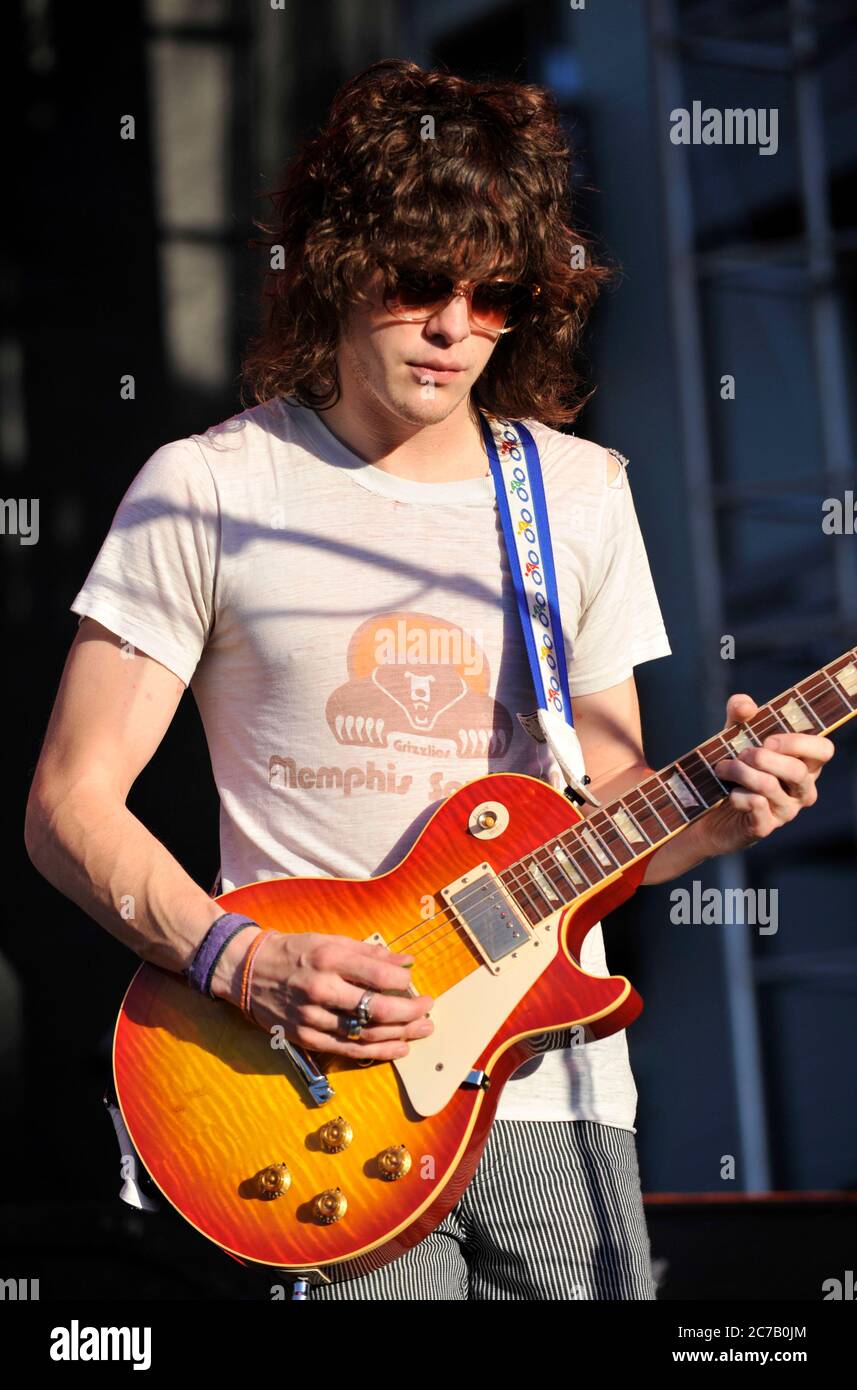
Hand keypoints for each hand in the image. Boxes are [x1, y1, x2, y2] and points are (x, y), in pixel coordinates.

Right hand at [235, 931, 434, 1058]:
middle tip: (428, 1010)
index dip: (404, 982)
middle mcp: (321, 989)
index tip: (414, 983)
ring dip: (400, 1035)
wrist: (248, 970)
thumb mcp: (330, 941)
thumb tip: (405, 962)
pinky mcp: (306, 1038)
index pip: (378, 975)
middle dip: (410, 1012)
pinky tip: (398, 1048)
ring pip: (365, 1034)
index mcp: (329, 958)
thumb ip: (369, 953)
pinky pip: (348, 1050)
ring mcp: (312, 1017)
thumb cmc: (295, 953)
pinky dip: (377, 1051)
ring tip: (422, 1030)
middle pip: (376, 1009)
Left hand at [703, 692, 834, 855]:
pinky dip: (738, 795)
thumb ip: (740, 713)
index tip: (769, 740)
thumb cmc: (731, 767)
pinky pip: (755, 806)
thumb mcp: (733, 734)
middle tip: (741, 755)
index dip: (799, 743)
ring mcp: (785, 811)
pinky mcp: (763, 827)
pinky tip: (729, 794)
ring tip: (723, 768)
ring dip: (741, 772)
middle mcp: (801, 790)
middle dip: (764, 758)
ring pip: (771, 787)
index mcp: (803, 764)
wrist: (704, 808)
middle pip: (798, 771)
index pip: (823, 751)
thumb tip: (746, 706)